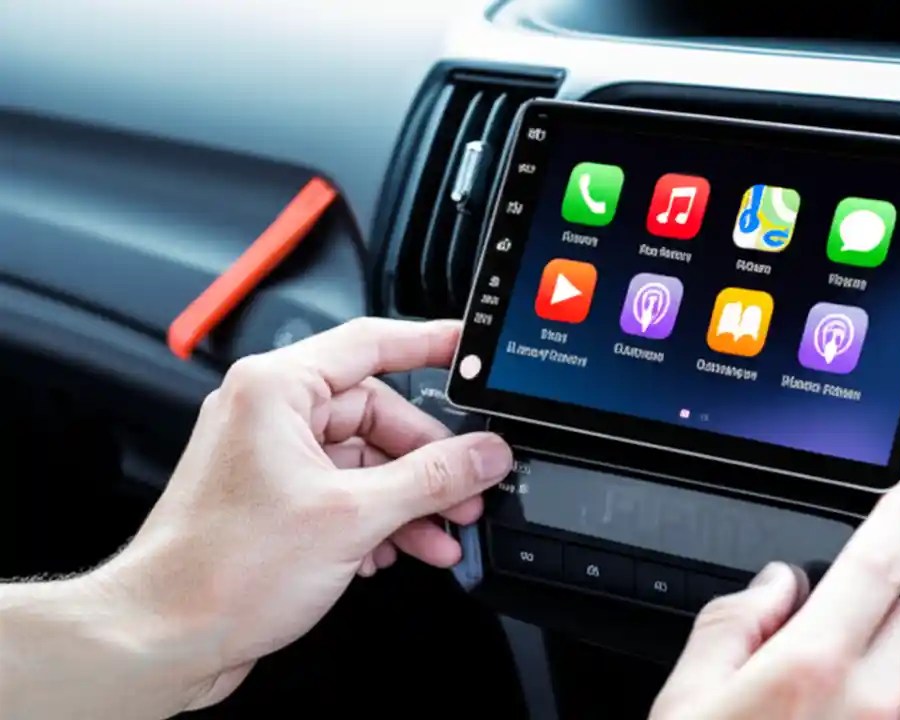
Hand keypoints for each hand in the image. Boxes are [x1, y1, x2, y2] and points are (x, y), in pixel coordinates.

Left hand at [94, 318, 512, 712]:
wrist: (163, 638)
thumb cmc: (220, 571)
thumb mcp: (353, 517)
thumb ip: (431, 479)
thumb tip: (484, 455)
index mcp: (276, 390)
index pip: (371, 343)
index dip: (430, 345)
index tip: (471, 352)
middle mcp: (268, 414)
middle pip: (375, 414)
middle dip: (427, 460)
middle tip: (468, 488)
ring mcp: (268, 458)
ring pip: (363, 460)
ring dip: (408, 499)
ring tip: (442, 532)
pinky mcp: (271, 500)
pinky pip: (342, 491)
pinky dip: (376, 519)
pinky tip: (396, 551)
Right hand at [651, 467, 899, 719]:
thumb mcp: (685, 703)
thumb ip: (730, 627)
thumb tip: (773, 588)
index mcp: (811, 669)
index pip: (877, 563)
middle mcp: (873, 706)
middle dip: (876, 616)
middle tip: (821, 649)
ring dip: (895, 673)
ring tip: (835, 706)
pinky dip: (899, 717)